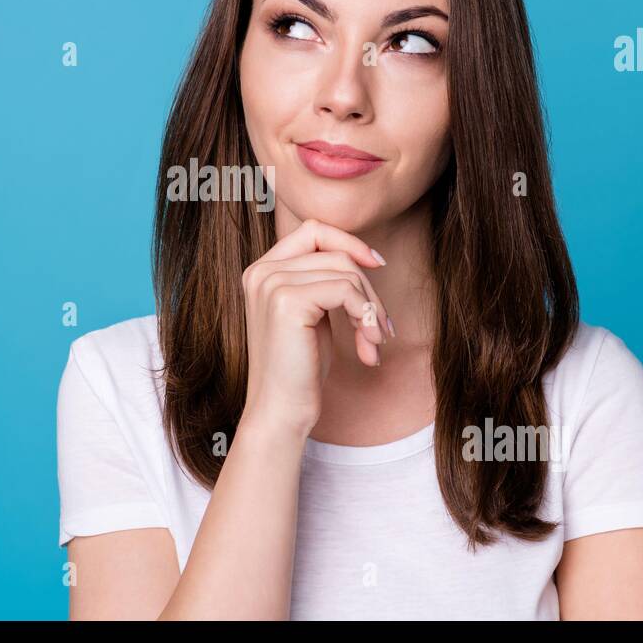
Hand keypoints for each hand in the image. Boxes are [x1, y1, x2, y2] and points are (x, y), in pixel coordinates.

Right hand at [240, 219, 391, 439]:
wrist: (281, 411)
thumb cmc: (301, 369)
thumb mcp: (313, 315)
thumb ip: (324, 281)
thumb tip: (365, 255)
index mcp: (262, 270)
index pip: (312, 230)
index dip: (348, 242)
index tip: (377, 265)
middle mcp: (261, 271)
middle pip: (336, 254)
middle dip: (368, 291)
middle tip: (382, 329)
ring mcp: (271, 283)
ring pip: (346, 271)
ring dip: (371, 308)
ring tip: (374, 341)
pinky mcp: (287, 300)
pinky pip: (345, 290)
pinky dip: (366, 316)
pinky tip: (368, 347)